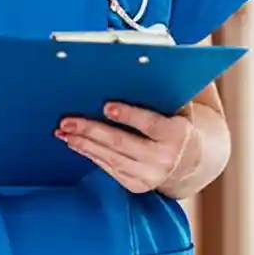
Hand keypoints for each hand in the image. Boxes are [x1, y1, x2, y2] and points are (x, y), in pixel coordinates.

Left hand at [55, 102, 199, 195]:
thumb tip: (135, 69)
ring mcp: (149, 175)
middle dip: (91, 130)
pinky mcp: (136, 185)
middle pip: (122, 142)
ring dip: (83, 144)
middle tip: (68, 121)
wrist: (189, 161)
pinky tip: (76, 144)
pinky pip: (109, 168)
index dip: (128, 115)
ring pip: (111, 158)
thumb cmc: (175, 125)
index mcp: (177, 134)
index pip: (150, 124)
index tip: (106, 106)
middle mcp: (164, 159)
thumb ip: (160, 95)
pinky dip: (90, 154)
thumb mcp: (176, 109)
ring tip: (64, 132)